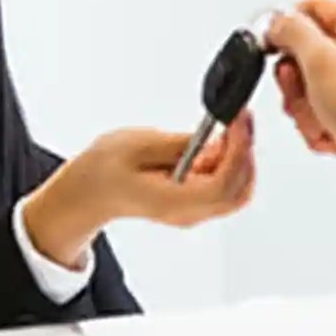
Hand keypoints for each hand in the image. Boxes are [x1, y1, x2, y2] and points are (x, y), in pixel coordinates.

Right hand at [24, 113, 255, 265]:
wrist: (90, 192)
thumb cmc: (105, 170)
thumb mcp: (138, 143)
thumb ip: (179, 144)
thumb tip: (212, 138)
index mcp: (170, 201)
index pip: (221, 186)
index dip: (238, 153)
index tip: (238, 122)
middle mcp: (186, 214)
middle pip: (237, 192)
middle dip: (245, 154)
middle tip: (239, 121)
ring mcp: (192, 213)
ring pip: (235, 191)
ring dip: (239, 158)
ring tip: (227, 127)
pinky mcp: (194, 204)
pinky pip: (223, 188)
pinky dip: (229, 163)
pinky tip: (218, 141)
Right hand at [265, 0, 335, 190]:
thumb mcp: (321, 60)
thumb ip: (293, 31)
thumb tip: (277, 21)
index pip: (315, 9)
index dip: (287, 26)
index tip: (271, 46)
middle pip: (308, 54)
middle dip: (296, 81)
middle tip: (300, 91)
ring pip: (311, 89)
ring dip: (306, 109)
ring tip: (321, 120)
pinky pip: (322, 113)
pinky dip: (320, 127)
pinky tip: (332, 135)